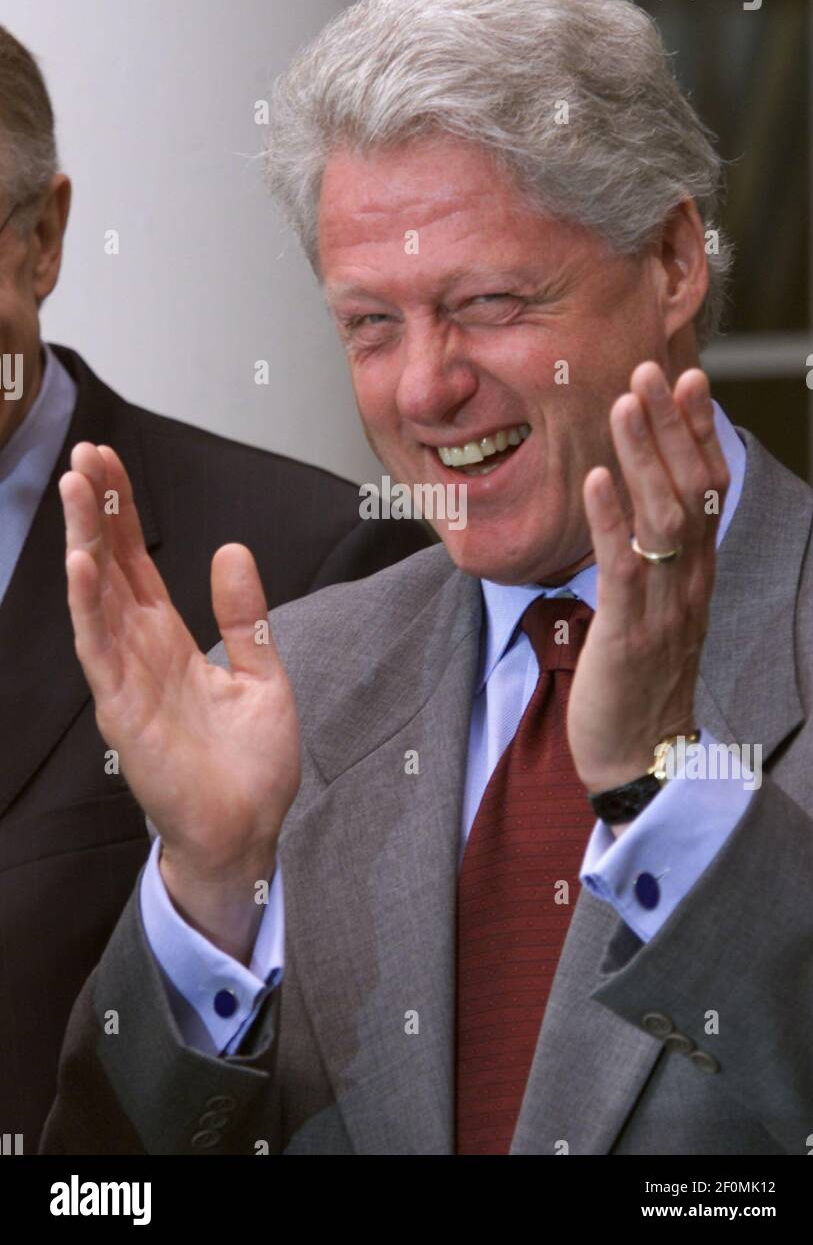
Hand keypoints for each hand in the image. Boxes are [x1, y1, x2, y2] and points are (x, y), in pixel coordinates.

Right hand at [59, 442, 299, 958]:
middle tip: (85, 455)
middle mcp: (142, 654)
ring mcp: (128, 682)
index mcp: (172, 642)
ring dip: (85, 545)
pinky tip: (82, 567)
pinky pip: (101, 653)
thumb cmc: (251, 766)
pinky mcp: (124, 715)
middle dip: (97, 513)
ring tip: (77, 491)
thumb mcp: (262, 674)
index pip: (138, 564)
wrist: (248, 831)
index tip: (109, 463)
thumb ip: (244, 616)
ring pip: (97, 601)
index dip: (123, 515)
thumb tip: (230, 550)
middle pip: (111, 569)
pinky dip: (89, 609)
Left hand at [567, 363, 728, 791]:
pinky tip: (596, 477)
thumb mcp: (653, 604)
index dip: (697, 431)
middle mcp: (690, 578)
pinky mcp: (631, 631)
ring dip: (644, 455)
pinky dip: (611, 517)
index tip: (687, 377)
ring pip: (663, 515)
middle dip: (671, 425)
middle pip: (691, 487)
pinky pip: (625, 564)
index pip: (707, 486)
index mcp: (695, 568)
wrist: (640, 755)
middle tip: (653, 369)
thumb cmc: (637, 676)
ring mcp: (665, 603)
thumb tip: (635, 501)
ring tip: (626, 402)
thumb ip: (651, 553)